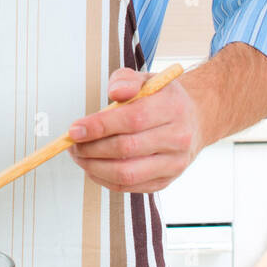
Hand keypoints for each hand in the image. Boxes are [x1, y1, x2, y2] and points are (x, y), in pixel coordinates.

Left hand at [66, 66, 203, 193]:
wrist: (193, 119)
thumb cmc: (162, 99)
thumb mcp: (146, 79)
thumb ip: (126, 81)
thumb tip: (115, 93)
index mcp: (172, 107)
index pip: (132, 119)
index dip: (99, 126)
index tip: (75, 129)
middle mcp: (178, 137)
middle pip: (126, 148)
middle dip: (91, 148)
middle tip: (73, 143)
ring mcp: (174, 163)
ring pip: (127, 173)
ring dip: (94, 167)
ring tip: (80, 156)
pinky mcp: (166, 181)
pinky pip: (130, 186)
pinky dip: (105, 179)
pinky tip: (94, 168)